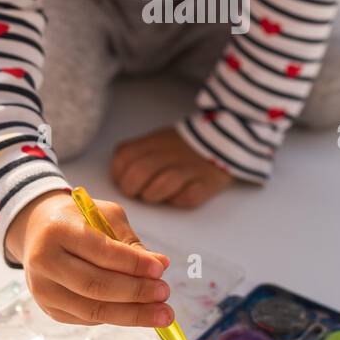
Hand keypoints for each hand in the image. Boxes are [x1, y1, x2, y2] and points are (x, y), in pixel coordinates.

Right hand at [3, 189, 173, 326]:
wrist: (37, 231)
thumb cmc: (78, 220)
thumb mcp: (105, 217)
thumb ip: (130, 242)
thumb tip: (160, 266)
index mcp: (58, 230)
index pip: (100, 251)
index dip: (132, 263)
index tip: (161, 269)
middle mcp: (44, 262)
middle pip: (95, 286)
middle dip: (136, 292)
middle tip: (165, 293)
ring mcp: (43, 290)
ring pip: (93, 310)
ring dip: (132, 314)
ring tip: (162, 313)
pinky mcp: (50, 309)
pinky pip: (89, 319)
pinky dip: (117, 316)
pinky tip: (138, 312)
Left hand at [110, 126, 232, 206]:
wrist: (221, 139)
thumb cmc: (179, 147)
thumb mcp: (155, 141)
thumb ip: (134, 154)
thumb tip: (119, 177)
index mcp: (153, 142)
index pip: (123, 159)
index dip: (119, 175)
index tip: (126, 181)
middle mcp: (169, 153)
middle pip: (139, 173)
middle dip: (133, 189)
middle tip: (139, 193)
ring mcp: (188, 168)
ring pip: (160, 186)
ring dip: (154, 195)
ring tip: (158, 194)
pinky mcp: (206, 183)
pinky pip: (187, 198)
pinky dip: (179, 200)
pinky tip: (180, 193)